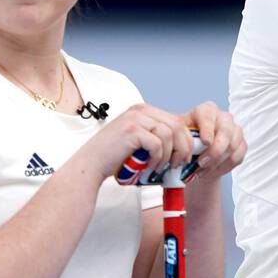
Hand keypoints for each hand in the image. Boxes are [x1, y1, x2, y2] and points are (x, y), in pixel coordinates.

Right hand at [77, 103, 196, 180]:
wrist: (92, 164)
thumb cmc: (116, 156)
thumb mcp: (141, 141)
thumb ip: (158, 137)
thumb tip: (185, 146)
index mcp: (144, 110)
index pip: (176, 121)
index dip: (186, 140)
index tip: (185, 156)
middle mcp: (140, 110)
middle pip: (177, 126)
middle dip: (183, 147)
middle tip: (179, 164)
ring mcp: (135, 118)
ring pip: (169, 135)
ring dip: (169, 155)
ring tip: (161, 167)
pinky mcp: (131, 130)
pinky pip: (158, 144)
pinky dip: (158, 158)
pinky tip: (151, 166)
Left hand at [179, 101, 245, 182]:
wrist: (197, 154)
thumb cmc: (188, 141)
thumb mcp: (180, 136)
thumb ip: (183, 138)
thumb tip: (183, 148)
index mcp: (207, 110)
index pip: (209, 115)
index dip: (208, 129)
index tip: (205, 142)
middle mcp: (224, 118)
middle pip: (225, 132)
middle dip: (214, 151)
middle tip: (201, 163)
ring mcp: (235, 131)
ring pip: (232, 147)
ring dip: (217, 163)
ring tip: (203, 171)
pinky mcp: (242, 145)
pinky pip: (237, 157)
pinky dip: (223, 167)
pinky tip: (212, 171)